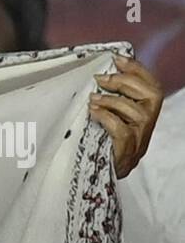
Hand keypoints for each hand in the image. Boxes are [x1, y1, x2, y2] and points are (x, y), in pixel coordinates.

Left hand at [88, 54, 162, 178]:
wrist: (88, 184)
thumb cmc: (92, 147)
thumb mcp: (100, 121)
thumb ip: (106, 102)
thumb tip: (96, 77)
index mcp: (143, 118)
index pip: (152, 88)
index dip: (138, 71)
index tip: (117, 58)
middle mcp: (146, 130)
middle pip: (152, 96)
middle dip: (126, 82)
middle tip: (101, 78)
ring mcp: (138, 144)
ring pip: (138, 113)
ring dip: (113, 100)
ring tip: (92, 99)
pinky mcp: (126, 156)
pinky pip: (123, 132)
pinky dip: (107, 118)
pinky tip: (93, 114)